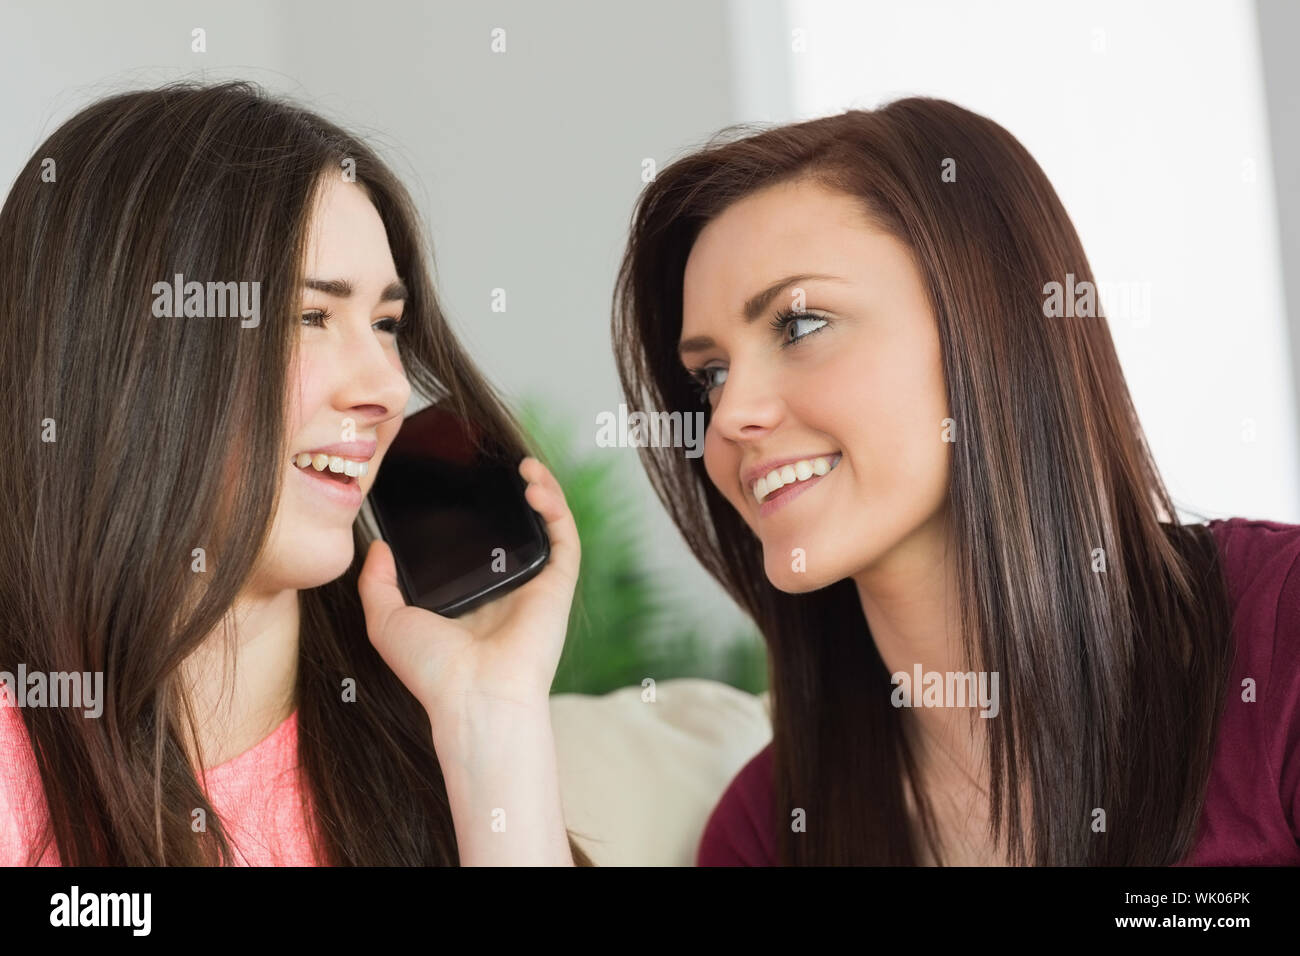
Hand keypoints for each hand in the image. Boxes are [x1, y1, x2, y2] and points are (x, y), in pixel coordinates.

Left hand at [357, 456, 579, 728]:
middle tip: (497, 462)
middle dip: (512, 493)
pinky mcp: (557, 584)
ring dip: (541, 491)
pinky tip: (533, 482)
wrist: (473, 695)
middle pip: (516, 528)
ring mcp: (534, 585)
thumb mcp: (387, 621)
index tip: (461, 478)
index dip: (476, 509)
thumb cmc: (432, 670)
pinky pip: (564, 536)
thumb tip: (376, 547)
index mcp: (472, 596)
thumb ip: (377, 583)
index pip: (479, 543)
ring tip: (522, 464)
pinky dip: (555, 505)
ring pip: (546, 527)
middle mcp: (507, 588)